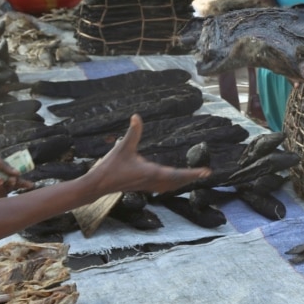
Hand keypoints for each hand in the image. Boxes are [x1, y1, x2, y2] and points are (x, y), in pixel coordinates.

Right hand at [85, 115, 209, 194]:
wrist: (98, 185)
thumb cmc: (111, 166)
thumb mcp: (123, 146)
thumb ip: (132, 132)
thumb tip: (136, 116)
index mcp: (151, 172)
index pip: (176, 174)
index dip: (192, 173)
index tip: (205, 172)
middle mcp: (152, 181)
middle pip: (177, 181)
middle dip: (191, 177)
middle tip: (205, 173)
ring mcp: (148, 186)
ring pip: (171, 186)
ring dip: (182, 182)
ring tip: (194, 177)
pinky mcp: (143, 187)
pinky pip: (163, 187)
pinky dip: (172, 184)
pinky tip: (173, 182)